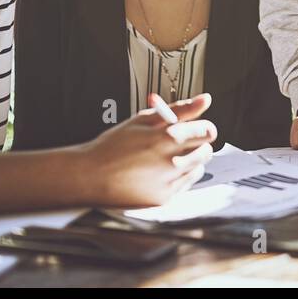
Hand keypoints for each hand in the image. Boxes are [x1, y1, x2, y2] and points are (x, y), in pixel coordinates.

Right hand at [79, 93, 217, 206]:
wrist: (89, 176)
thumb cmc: (114, 145)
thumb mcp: (144, 119)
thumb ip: (179, 109)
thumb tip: (204, 99)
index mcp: (168, 138)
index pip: (208, 131)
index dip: (202, 127)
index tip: (195, 128)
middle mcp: (172, 162)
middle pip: (207, 150)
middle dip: (196, 144)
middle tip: (176, 143)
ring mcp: (168, 183)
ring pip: (198, 167)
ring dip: (189, 161)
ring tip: (165, 158)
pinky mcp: (164, 199)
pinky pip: (185, 184)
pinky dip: (178, 177)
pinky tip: (159, 172)